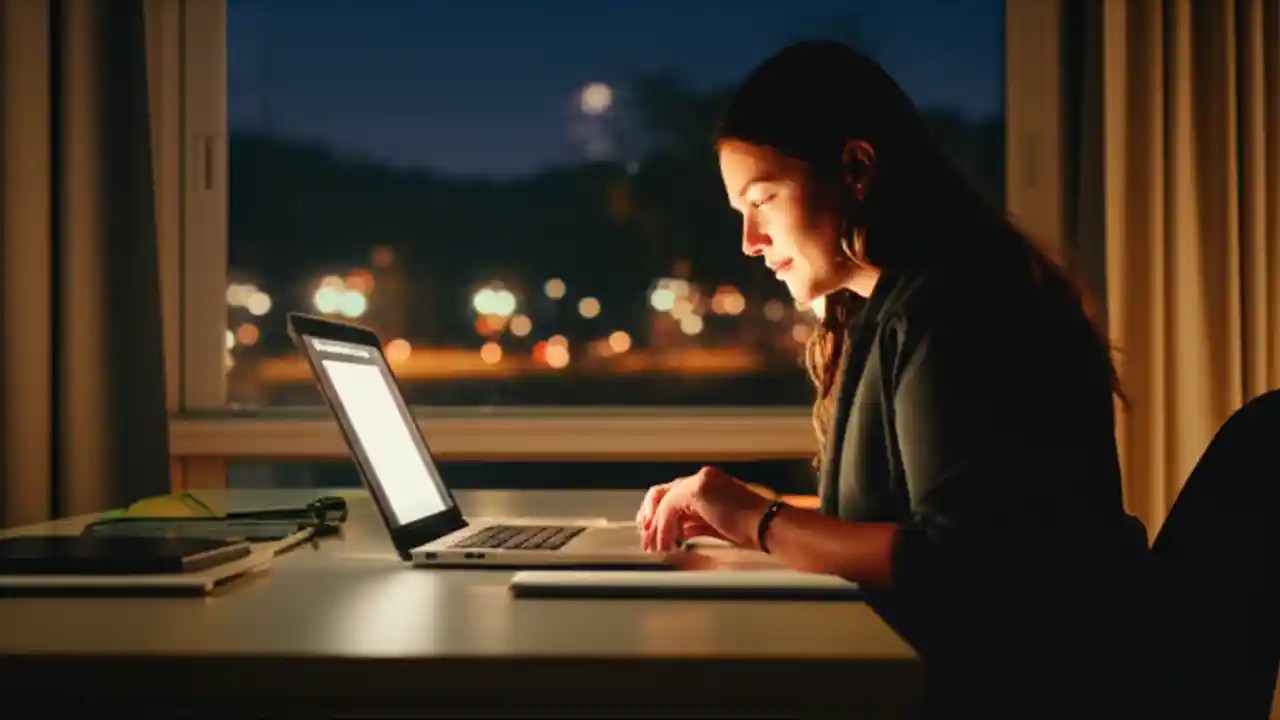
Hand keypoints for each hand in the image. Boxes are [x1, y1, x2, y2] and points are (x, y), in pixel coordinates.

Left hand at [635, 466, 773, 551]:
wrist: (770, 527)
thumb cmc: (754, 530)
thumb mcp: (716, 527)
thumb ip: (694, 525)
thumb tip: (678, 531)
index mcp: (709, 484)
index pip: (674, 495)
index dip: (660, 515)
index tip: (654, 534)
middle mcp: (703, 478)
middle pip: (662, 492)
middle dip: (651, 518)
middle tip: (647, 539)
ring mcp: (700, 481)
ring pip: (663, 500)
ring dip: (656, 527)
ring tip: (655, 548)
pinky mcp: (698, 490)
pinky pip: (670, 508)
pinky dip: (665, 528)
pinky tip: (668, 544)